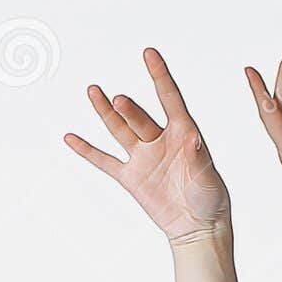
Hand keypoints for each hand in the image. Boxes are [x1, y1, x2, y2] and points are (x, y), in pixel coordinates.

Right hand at [64, 48, 230, 245]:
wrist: (198, 227)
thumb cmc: (210, 199)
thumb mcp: (208, 178)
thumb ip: (197, 158)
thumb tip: (193, 139)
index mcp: (183, 134)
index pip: (170, 100)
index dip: (160, 77)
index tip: (149, 54)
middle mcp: (159, 141)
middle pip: (140, 118)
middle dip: (129, 110)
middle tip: (120, 101)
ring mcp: (143, 158)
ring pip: (120, 130)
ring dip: (106, 112)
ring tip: (94, 91)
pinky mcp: (131, 178)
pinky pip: (105, 161)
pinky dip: (87, 151)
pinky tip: (71, 138)